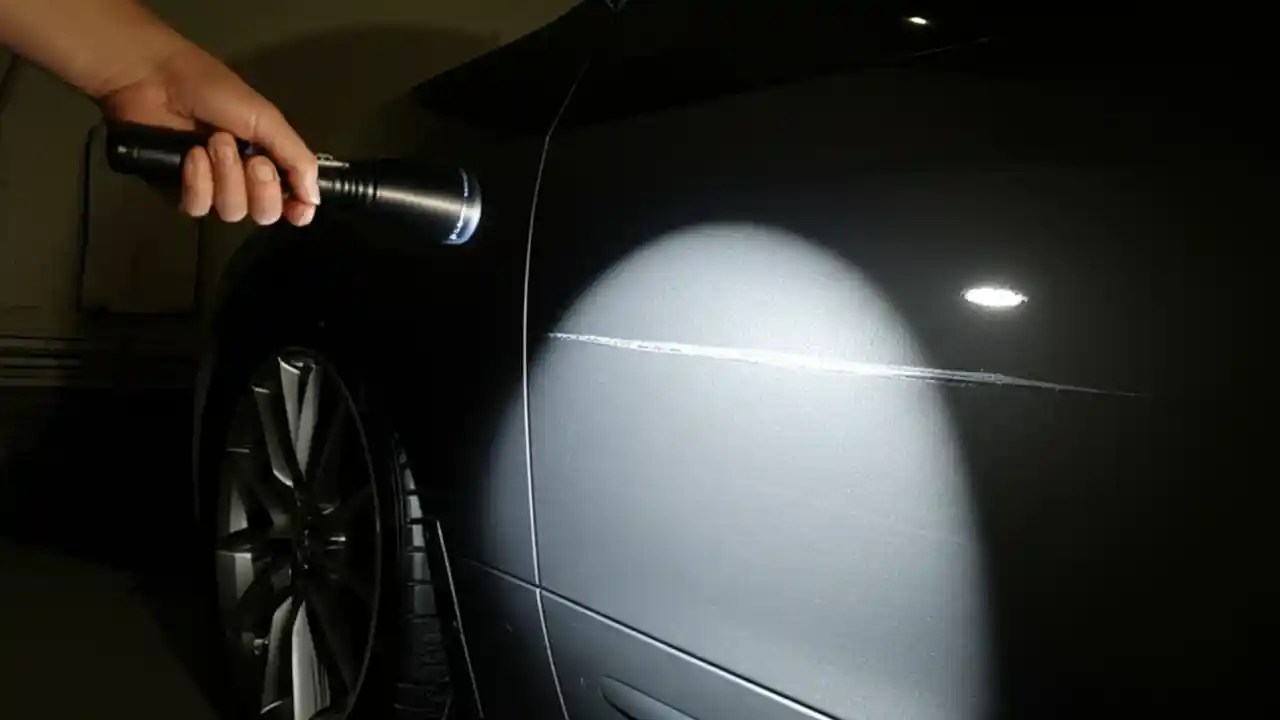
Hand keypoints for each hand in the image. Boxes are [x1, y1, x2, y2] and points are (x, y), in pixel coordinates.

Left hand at [98, 41, 319, 225]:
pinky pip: (197, 208)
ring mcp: (210, 188)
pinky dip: (197, 182)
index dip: (296, 209)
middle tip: (252, 160)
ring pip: (232, 212)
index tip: (298, 209)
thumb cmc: (213, 91)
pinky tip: (190, 155)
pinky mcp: (177, 193)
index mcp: (267, 159)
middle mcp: (242, 179)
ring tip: (213, 143)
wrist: (155, 79)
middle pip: (265, 213)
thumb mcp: (266, 118)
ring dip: (226, 177)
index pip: (289, 200)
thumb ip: (297, 158)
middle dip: (262, 188)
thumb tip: (315, 199)